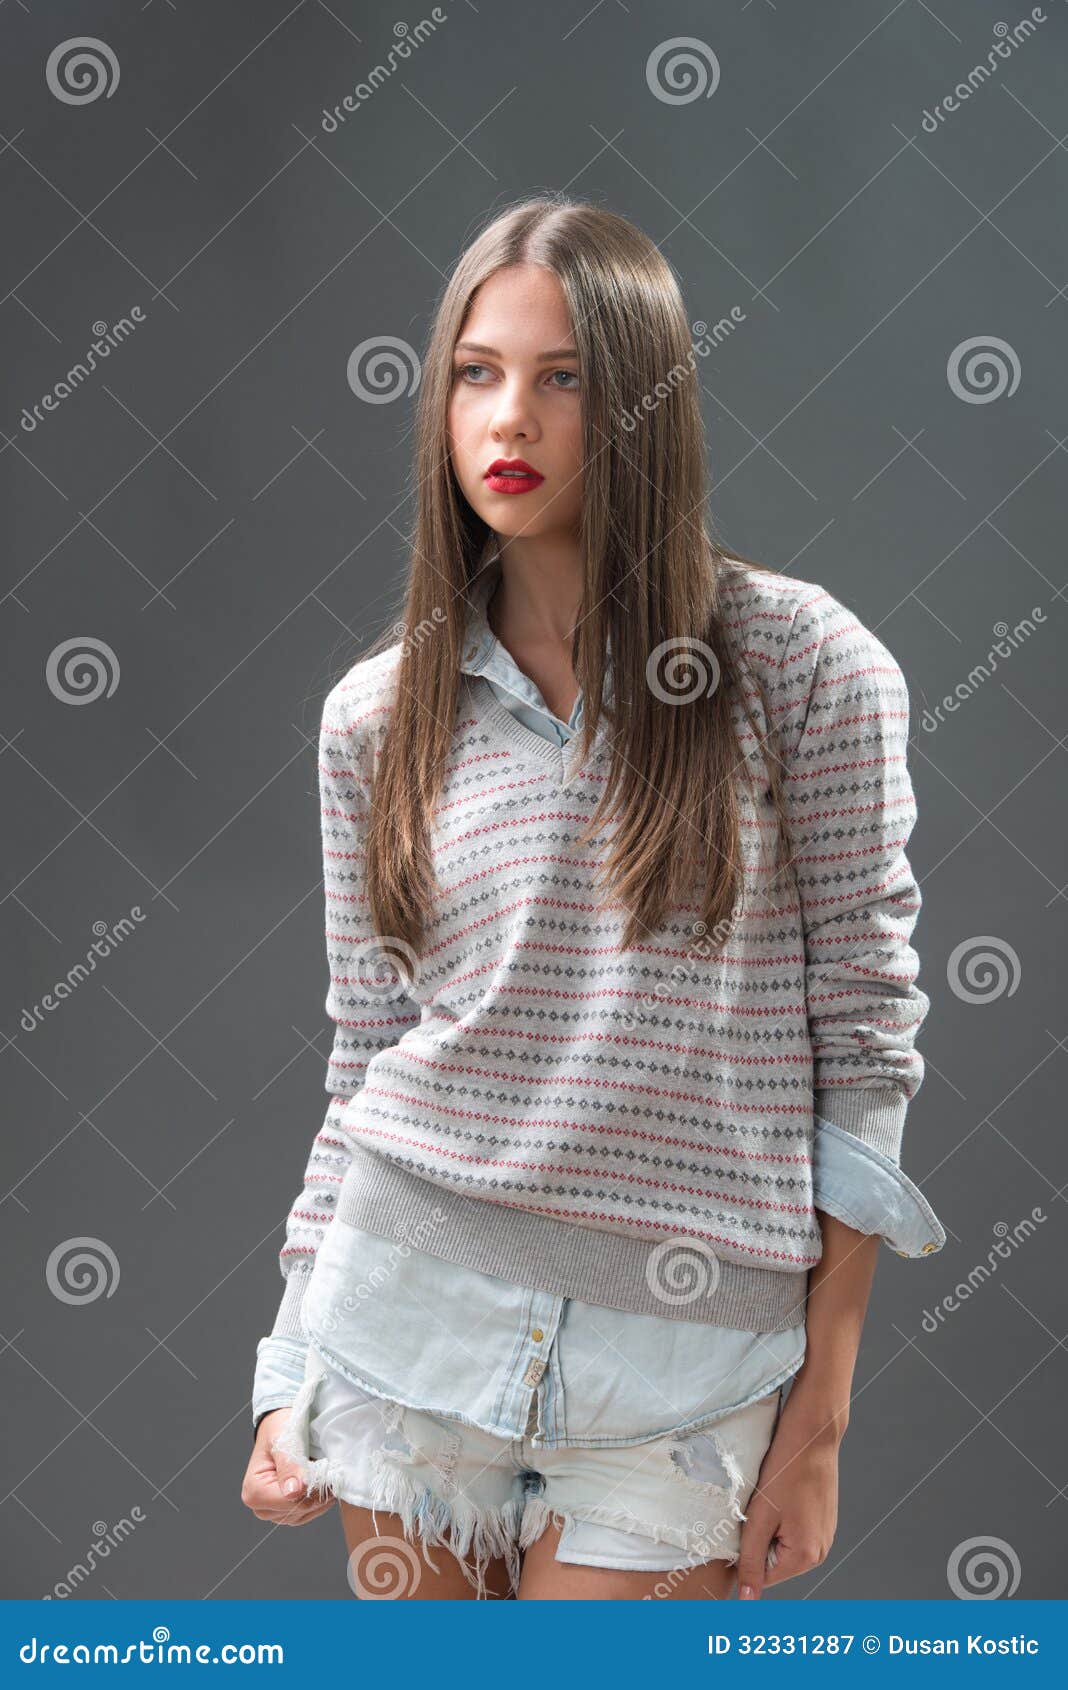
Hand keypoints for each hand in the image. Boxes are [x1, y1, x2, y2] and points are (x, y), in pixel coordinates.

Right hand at [240, 1407, 336, 1525]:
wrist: (280, 1428)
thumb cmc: (279, 1430)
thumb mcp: (284, 1441)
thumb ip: (289, 1466)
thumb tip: (294, 1493)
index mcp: (254, 1492)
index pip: (290, 1502)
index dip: (311, 1488)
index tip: (324, 1471)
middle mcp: (260, 1507)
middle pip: (298, 1510)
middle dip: (316, 1492)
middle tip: (327, 1470)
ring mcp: (274, 1512)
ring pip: (305, 1515)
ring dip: (320, 1496)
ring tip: (323, 1474)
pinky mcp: (287, 1512)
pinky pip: (308, 1514)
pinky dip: (319, 1501)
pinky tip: (321, 1483)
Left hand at [734, 1390, 841, 1597]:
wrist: (812, 1436)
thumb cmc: (785, 1472)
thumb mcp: (760, 1518)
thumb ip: (750, 1561)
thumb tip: (746, 1600)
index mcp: (806, 1557)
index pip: (763, 1576)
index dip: (744, 1554)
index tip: (739, 1526)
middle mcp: (821, 1552)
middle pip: (774, 1562)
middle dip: (758, 1541)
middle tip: (754, 1509)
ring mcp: (825, 1536)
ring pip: (783, 1545)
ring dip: (769, 1528)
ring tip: (768, 1500)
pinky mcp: (824, 1520)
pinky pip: (795, 1531)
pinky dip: (782, 1518)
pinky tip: (780, 1495)